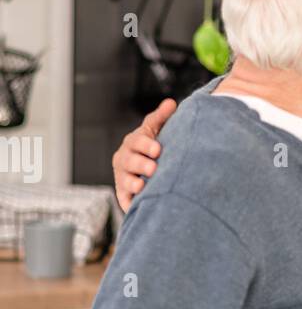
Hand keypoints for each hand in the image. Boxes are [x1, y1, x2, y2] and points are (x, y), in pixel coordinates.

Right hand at [112, 97, 176, 211]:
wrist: (147, 169)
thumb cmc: (152, 147)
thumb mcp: (155, 130)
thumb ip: (161, 118)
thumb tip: (171, 103)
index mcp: (133, 142)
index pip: (136, 141)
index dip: (145, 145)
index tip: (157, 149)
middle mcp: (124, 159)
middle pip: (129, 161)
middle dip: (140, 164)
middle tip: (154, 168)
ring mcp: (122, 177)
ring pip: (124, 180)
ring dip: (132, 183)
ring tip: (142, 185)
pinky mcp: (124, 194)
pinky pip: (124, 199)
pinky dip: (128, 202)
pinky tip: (136, 205)